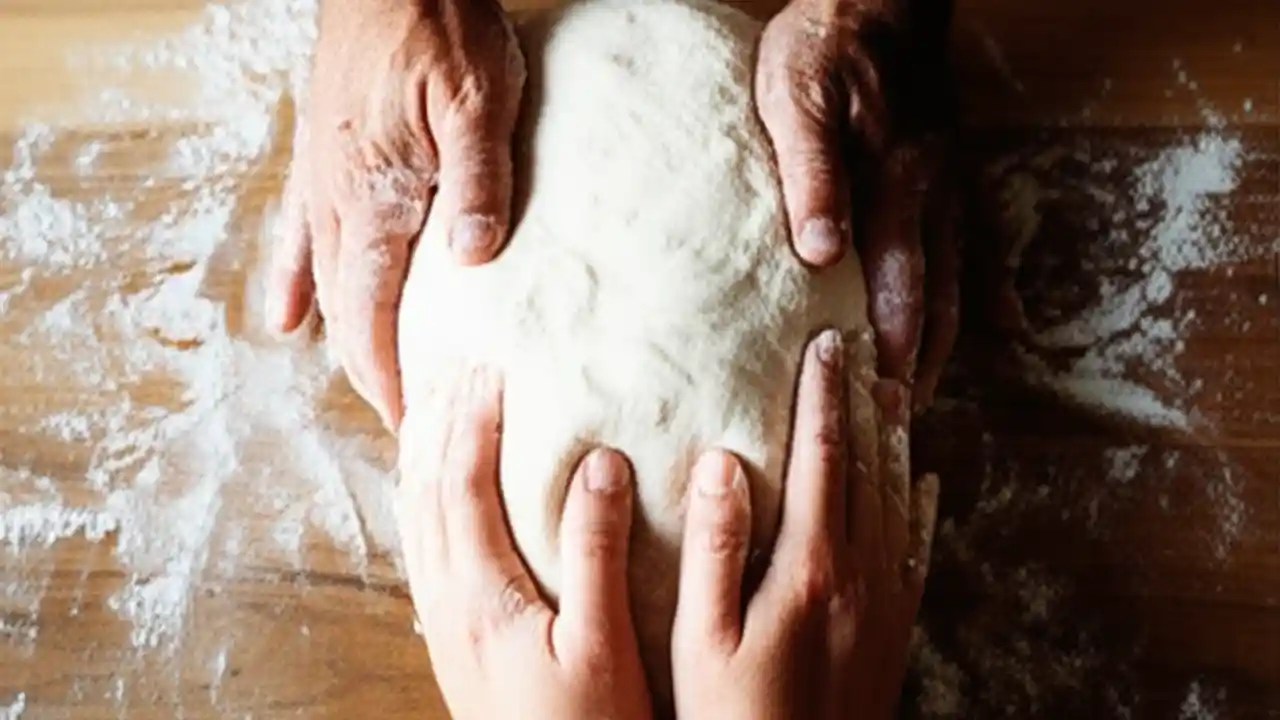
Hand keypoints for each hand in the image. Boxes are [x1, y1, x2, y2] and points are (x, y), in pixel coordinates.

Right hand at [268, 0, 524, 429]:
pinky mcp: (321, 158)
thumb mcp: (480, 100)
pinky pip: (297, 233)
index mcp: (377, 197)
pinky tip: (288, 318)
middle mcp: (338, 200)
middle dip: (371, 370)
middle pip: (346, 309)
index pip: (372, 313)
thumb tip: (475, 260)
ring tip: (364, 382)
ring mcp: (323, 181)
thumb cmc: (439, 26)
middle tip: (402, 419)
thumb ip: (479, 181)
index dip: (387, 375)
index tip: (409, 423)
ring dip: (342, 335)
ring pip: (323, 280)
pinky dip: (293, 280)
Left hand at [395, 368, 652, 719]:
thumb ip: (598, 550)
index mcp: (482, 593)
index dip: (474, 421)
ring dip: (423, 456)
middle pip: (427, 491)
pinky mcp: (449, 636)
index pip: (464, 483)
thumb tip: (599, 462)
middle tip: (458, 368)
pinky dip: (421, 499)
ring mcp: (441, 619)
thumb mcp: (604, 641)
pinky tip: (434, 490)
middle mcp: (446, 600)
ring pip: (415, 517)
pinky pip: (421, 546)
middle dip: (441, 423)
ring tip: (434, 408)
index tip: (490, 368)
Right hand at [671, 329, 938, 719]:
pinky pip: (918, 549)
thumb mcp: (702, 637)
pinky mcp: (896, 629)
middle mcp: (861, 573)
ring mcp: (886, 601)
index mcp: (811, 565)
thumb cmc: (735, 716)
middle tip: (864, 349)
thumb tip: (722, 463)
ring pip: (899, 497)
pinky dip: (921, 505)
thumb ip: (715, 547)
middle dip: (864, 401)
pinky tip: (924, 482)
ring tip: (894, 391)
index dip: (823, 396)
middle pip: (869, 465)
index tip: (823, 345)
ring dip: (896, 439)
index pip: (822, 456)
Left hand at [756, 0, 959, 409]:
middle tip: (899, 423)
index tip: (876, 410)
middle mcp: (931, 200)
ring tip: (927, 392)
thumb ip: (811, 177)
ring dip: (943, 342)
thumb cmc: (823, 48)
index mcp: (893, 190)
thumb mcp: (794, 103)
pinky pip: (979, 243)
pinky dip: (991, 289)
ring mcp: (949, 190)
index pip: (894, 296)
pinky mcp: (952, 176)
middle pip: (932, 303)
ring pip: (957, 283)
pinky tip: (1005, 323)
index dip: (887, 357)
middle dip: (915, 368)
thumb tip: (820, 255)